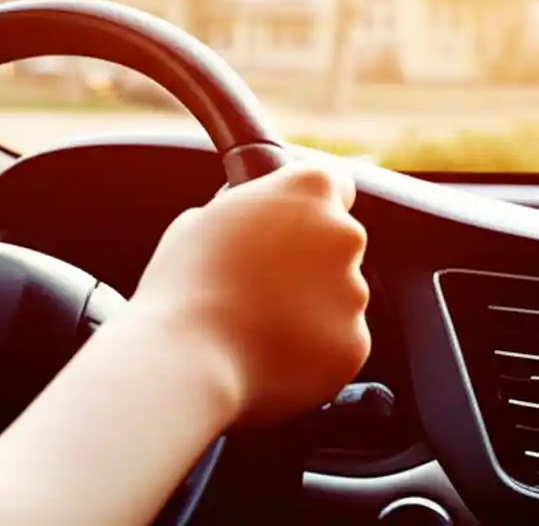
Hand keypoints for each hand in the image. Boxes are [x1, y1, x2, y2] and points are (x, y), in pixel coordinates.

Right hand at [130, 161, 370, 424]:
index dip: (310, 203)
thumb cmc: (184, 285)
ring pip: (340, 296)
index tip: (292, 221)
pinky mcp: (355, 344)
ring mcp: (354, 292)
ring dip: (310, 306)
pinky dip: (313, 349)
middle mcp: (343, 234)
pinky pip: (338, 342)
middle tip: (260, 281)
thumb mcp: (201, 220)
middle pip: (338, 241)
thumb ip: (244, 214)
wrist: (187, 357)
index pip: (334, 182)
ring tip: (257, 323)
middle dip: (309, 259)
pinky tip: (270, 352)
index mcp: (308, 191)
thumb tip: (248, 226)